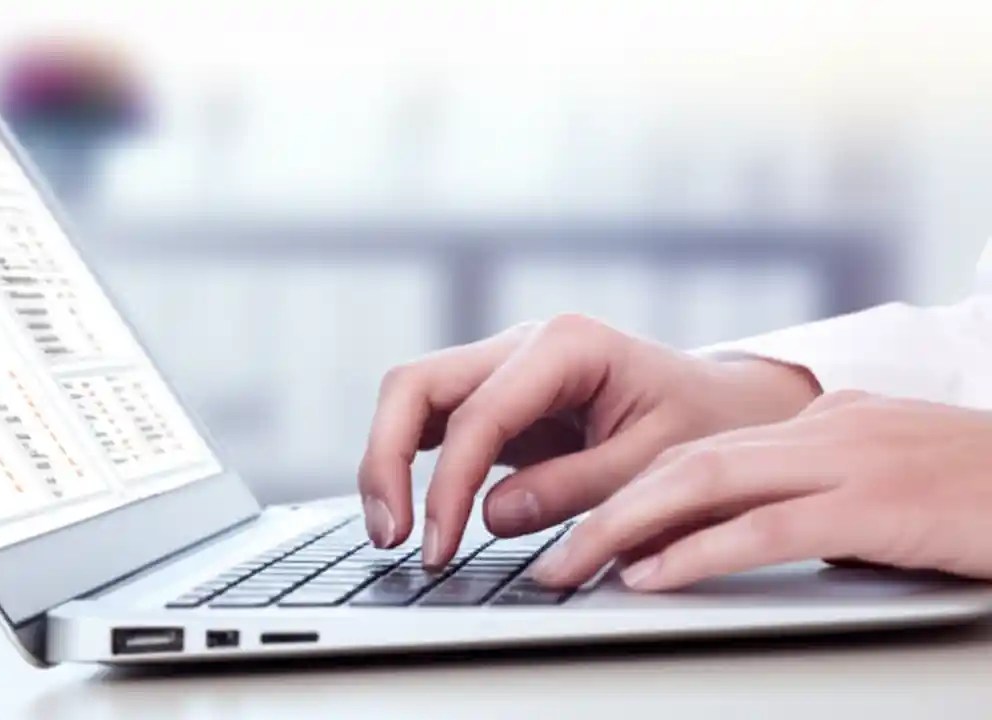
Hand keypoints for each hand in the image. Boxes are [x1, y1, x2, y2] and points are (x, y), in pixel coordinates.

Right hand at [357, 315, 820, 566]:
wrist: (734, 407)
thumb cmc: (709, 425)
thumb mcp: (658, 462)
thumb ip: (577, 487)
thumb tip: (492, 514)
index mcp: (566, 345)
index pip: (476, 415)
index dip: (447, 485)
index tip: (439, 547)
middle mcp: (523, 346)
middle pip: (415, 384)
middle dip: (387, 458)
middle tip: (391, 534)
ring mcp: (506, 370)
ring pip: (413, 399)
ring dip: (390, 461)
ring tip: (393, 533)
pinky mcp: (502, 402)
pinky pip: (438, 425)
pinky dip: (415, 466)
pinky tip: (417, 515)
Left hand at [531, 392, 991, 590]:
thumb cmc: (986, 498)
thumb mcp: (893, 490)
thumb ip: (825, 497)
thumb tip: (761, 532)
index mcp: (824, 424)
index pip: (703, 451)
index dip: (632, 491)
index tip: (579, 526)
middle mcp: (825, 430)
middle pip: (683, 460)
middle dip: (604, 507)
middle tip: (547, 550)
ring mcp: (850, 460)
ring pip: (705, 483)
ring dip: (624, 527)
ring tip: (570, 566)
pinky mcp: (877, 504)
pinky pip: (764, 526)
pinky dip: (696, 551)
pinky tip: (649, 575)